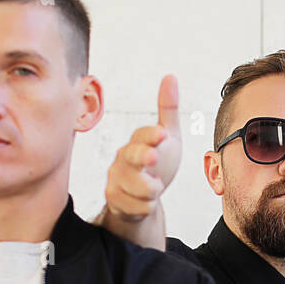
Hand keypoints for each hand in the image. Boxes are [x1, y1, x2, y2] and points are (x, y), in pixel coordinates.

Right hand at [103, 74, 182, 222]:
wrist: (145, 197)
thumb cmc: (158, 163)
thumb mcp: (169, 137)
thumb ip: (168, 110)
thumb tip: (170, 76)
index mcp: (139, 141)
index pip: (143, 135)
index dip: (151, 135)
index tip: (162, 134)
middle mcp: (124, 157)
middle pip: (130, 157)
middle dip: (142, 157)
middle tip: (153, 158)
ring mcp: (116, 178)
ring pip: (133, 186)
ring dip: (149, 190)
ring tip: (156, 188)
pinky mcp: (114, 199)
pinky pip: (131, 206)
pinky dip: (143, 207)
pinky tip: (145, 203)